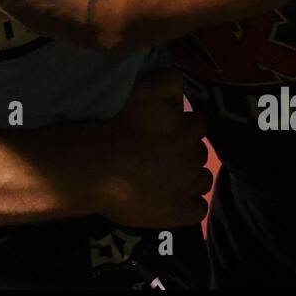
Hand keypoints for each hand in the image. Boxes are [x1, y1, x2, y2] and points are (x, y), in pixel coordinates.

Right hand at [90, 69, 212, 227]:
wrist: (93, 167)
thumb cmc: (117, 125)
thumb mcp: (144, 88)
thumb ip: (171, 81)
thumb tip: (183, 91)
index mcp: (189, 129)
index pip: (198, 124)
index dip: (182, 124)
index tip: (164, 128)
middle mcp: (194, 158)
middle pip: (199, 152)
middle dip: (185, 151)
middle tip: (159, 152)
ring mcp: (187, 188)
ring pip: (202, 180)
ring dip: (189, 177)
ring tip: (164, 177)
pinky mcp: (178, 214)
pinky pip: (197, 210)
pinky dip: (189, 205)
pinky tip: (171, 200)